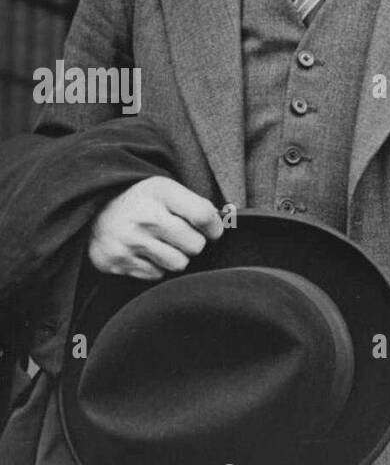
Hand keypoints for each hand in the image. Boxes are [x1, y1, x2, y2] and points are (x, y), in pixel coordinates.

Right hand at [88, 176, 223, 280]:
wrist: (91, 207)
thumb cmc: (140, 201)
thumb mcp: (165, 189)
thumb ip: (195, 205)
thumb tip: (223, 228)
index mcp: (159, 192)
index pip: (204, 215)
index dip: (214, 227)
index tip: (210, 230)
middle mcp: (144, 217)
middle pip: (196, 246)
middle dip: (192, 243)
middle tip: (176, 235)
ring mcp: (128, 241)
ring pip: (178, 264)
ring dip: (174, 257)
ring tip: (158, 243)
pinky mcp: (116, 261)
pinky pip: (156, 275)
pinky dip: (153, 266)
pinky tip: (141, 251)